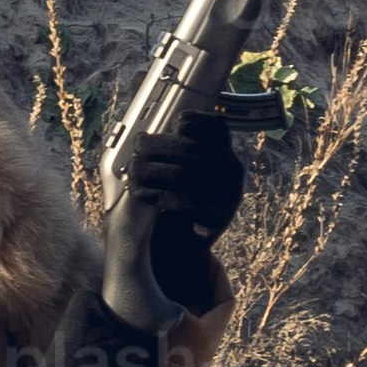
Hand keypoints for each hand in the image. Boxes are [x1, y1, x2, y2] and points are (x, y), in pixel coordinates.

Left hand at [128, 108, 245, 239]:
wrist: (183, 245)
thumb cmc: (175, 200)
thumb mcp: (179, 170)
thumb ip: (172, 151)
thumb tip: (143, 137)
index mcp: (226, 153)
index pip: (216, 126)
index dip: (192, 121)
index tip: (170, 127)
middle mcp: (233, 170)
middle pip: (192, 149)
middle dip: (157, 148)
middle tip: (136, 153)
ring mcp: (229, 194)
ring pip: (185, 174)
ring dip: (152, 172)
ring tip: (133, 174)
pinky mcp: (218, 218)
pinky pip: (184, 202)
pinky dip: (158, 195)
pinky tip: (142, 194)